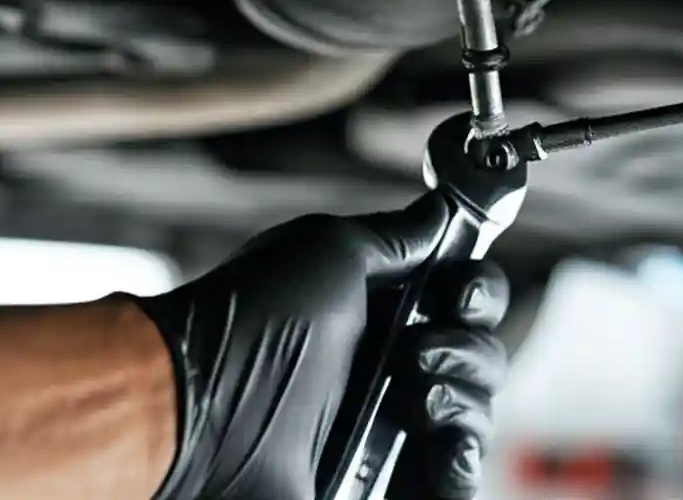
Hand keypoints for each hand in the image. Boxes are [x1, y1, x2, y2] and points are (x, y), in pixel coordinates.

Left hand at [132, 194, 508, 499]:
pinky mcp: (384, 483)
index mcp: (378, 308)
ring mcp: (387, 430)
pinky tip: (447, 454)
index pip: (464, 298)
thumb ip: (397, 236)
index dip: (477, 294)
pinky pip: (456, 483)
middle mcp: (388, 367)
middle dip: (469, 351)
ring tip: (420, 406)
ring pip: (476, 416)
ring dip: (467, 403)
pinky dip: (465, 471)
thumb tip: (440, 209)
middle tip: (416, 357)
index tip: (459, 297)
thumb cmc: (253, 323)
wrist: (201, 412)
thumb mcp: (328, 252)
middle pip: (481, 356)